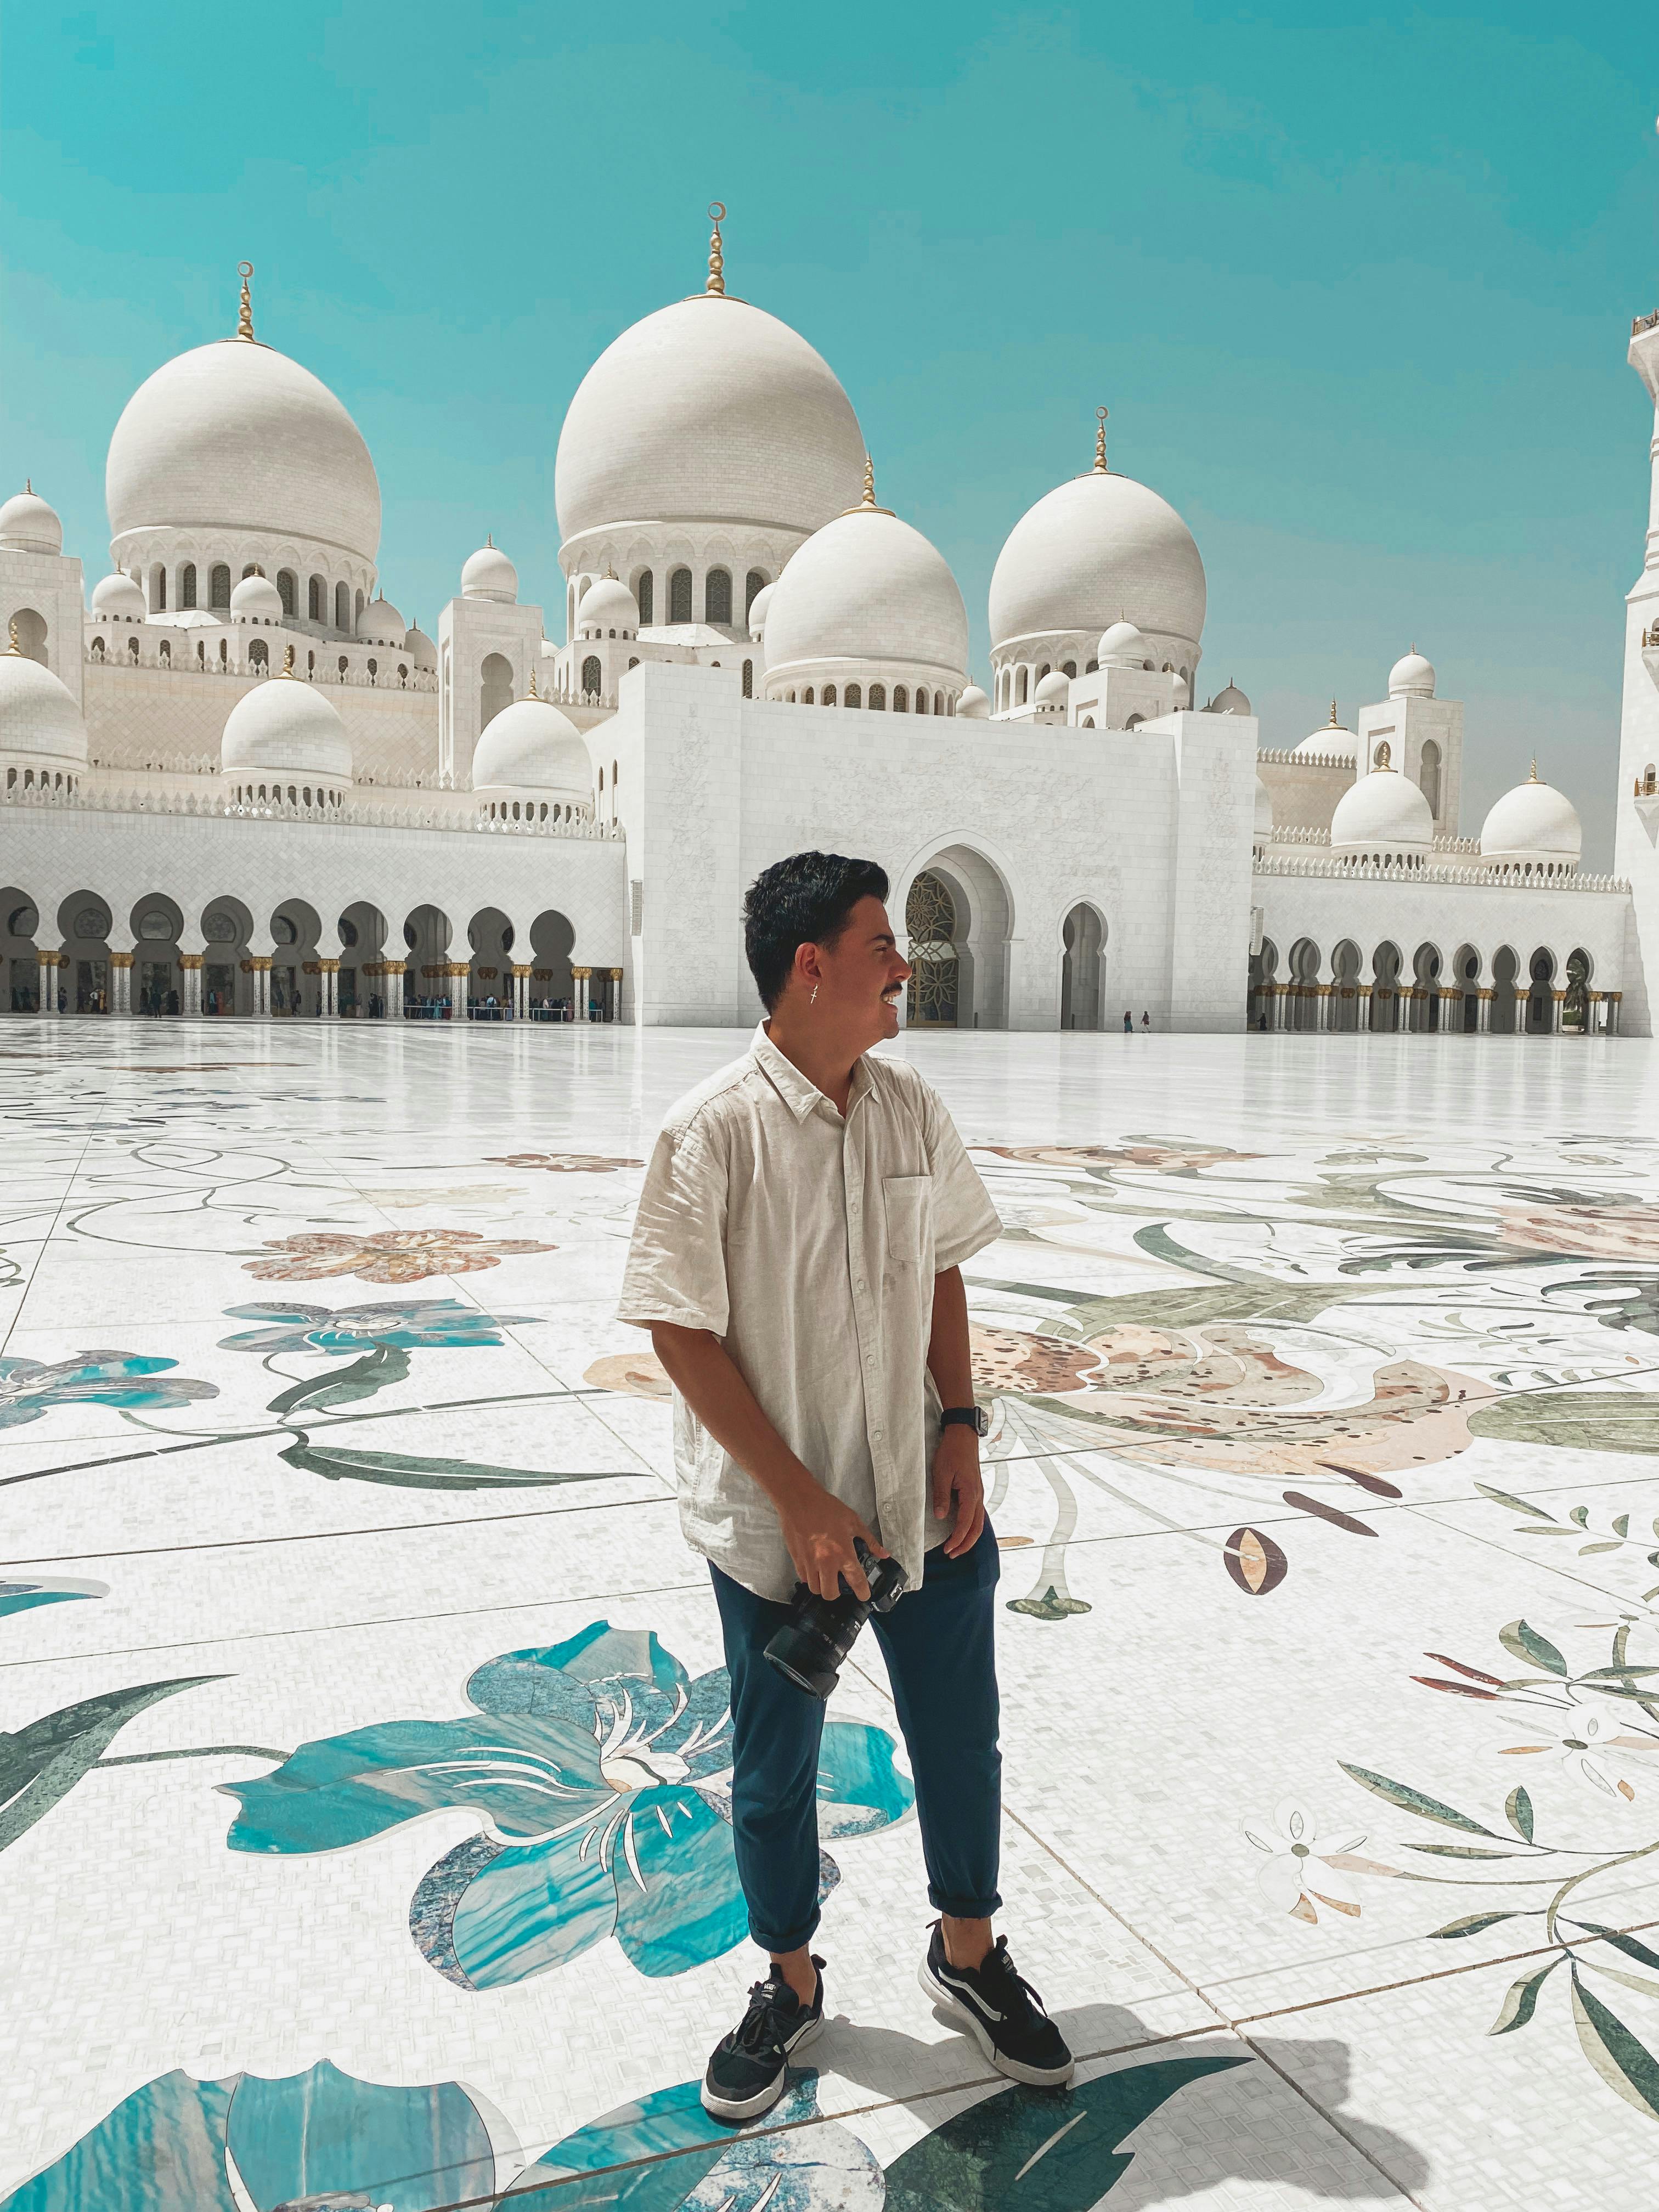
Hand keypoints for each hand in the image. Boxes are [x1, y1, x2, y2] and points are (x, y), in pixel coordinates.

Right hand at [778, 1481, 887, 1600]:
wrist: (799, 1500)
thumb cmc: (826, 1508)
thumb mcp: (853, 1521)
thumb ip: (869, 1540)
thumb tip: (883, 1553)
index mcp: (843, 1553)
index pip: (856, 1581)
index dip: (862, 1593)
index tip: (864, 1595)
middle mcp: (826, 1562)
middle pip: (830, 1594)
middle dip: (838, 1593)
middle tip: (840, 1584)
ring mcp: (810, 1563)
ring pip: (815, 1589)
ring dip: (822, 1586)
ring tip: (826, 1576)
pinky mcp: (797, 1560)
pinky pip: (803, 1578)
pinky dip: (810, 1577)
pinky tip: (814, 1568)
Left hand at [933, 1424, 985, 1557]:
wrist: (963, 1436)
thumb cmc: (952, 1452)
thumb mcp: (941, 1473)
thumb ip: (941, 1496)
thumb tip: (941, 1517)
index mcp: (971, 1494)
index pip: (965, 1524)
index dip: (957, 1539)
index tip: (947, 1550)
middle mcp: (978, 1496)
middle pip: (976, 1528)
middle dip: (966, 1544)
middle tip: (952, 1554)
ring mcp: (978, 1493)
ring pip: (978, 1522)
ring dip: (969, 1537)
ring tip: (957, 1546)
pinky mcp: (975, 1490)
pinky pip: (977, 1514)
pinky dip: (971, 1526)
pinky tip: (963, 1529)